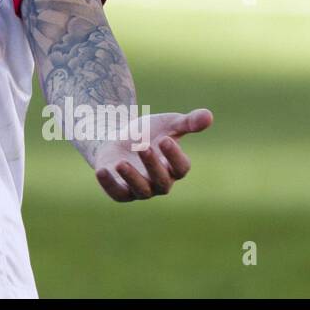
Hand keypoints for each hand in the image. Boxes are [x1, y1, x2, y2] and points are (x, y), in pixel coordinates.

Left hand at [91, 109, 212, 201]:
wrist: (117, 137)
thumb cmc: (147, 133)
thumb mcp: (166, 124)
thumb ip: (187, 122)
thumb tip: (208, 116)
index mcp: (174, 168)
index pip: (181, 168)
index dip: (175, 156)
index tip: (165, 140)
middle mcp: (159, 183)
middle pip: (161, 181)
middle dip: (153, 165)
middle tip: (144, 147)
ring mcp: (139, 189)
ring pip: (140, 190)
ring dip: (131, 177)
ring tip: (121, 162)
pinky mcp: (119, 190)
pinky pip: (117, 193)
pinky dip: (109, 184)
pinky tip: (101, 171)